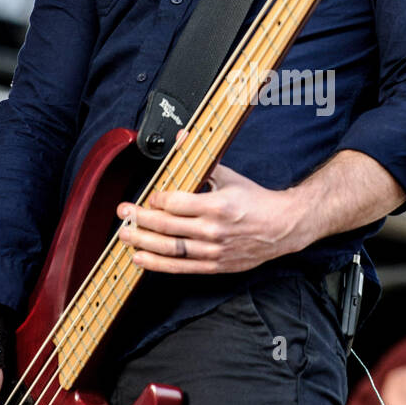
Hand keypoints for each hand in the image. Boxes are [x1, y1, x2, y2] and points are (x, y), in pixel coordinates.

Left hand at [117, 147, 304, 275]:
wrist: (282, 227)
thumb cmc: (256, 201)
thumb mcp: (229, 176)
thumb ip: (201, 161)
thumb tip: (181, 137)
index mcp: (217, 205)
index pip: (176, 203)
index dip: (157, 199)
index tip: (149, 196)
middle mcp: (213, 230)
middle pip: (167, 226)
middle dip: (140, 219)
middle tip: (123, 212)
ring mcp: (212, 251)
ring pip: (169, 249)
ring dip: (143, 242)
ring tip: (125, 236)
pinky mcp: (214, 266)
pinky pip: (180, 267)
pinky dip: (157, 264)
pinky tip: (140, 258)